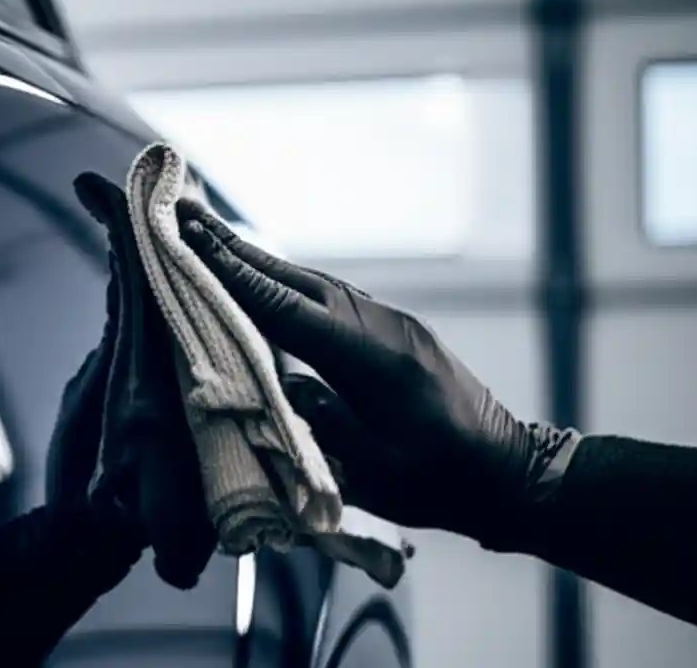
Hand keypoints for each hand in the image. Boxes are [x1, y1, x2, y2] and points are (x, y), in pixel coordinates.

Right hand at [178, 203, 579, 546]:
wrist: (509, 471)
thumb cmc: (439, 482)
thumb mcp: (371, 470)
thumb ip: (319, 421)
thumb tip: (277, 385)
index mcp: (370, 360)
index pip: (286, 310)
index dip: (235, 276)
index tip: (192, 241)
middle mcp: (379, 327)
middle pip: (294, 279)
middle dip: (236, 249)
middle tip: (187, 214)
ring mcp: (390, 323)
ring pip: (312, 281)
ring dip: (261, 260)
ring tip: (213, 236)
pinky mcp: (394, 329)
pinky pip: (331, 295)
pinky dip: (290, 282)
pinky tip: (267, 277)